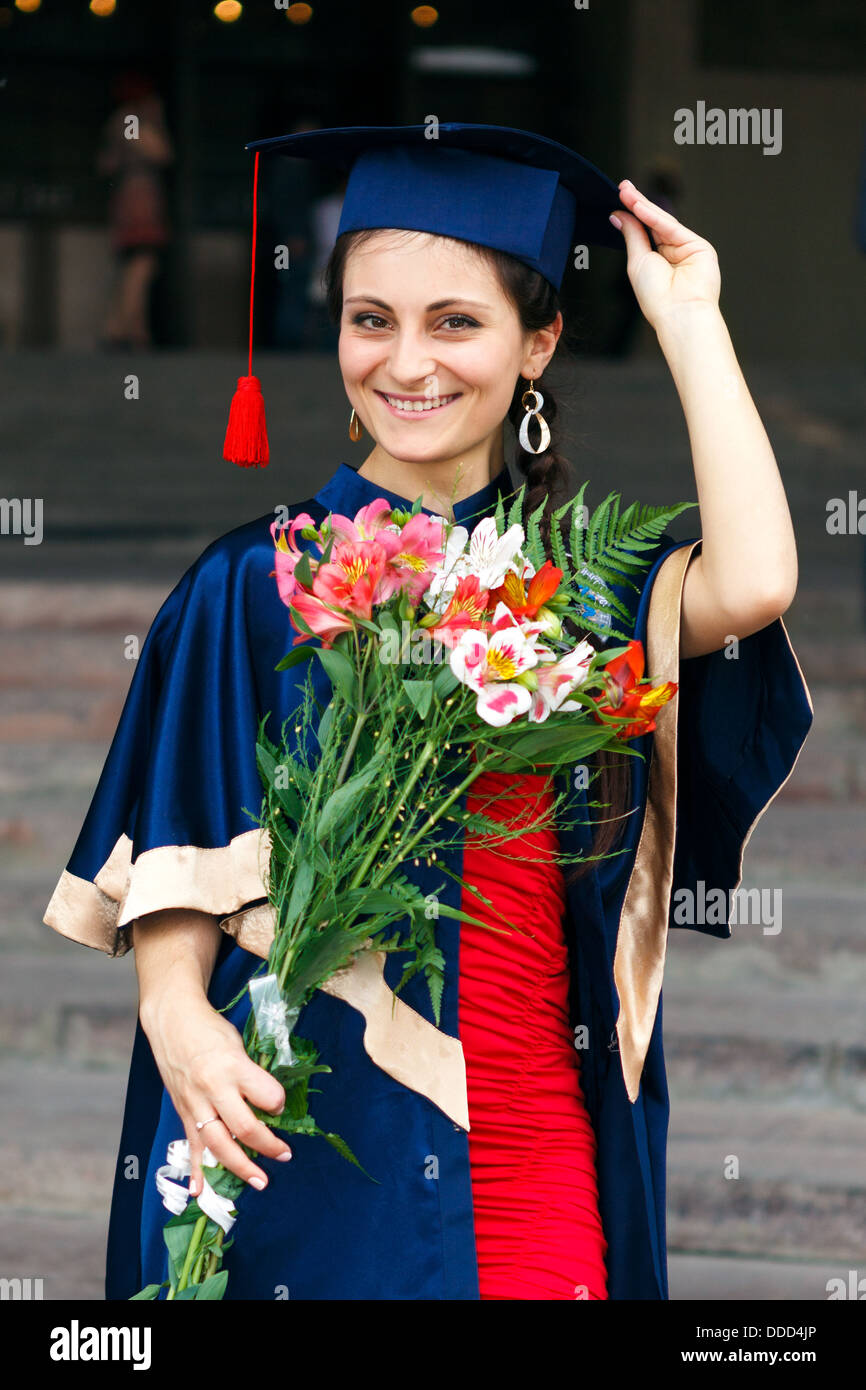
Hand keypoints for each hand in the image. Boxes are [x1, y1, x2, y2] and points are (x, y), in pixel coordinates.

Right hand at [141, 989, 291, 1197]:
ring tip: (259, 1181)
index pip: (267, 1095)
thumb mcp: (238, 1044)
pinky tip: (200, 1191)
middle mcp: (213, 1087)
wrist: (172, 1021)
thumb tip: (272, 1104)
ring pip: (218, 1144)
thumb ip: (253, 1074)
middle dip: (268, 1145)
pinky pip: (190, 1146)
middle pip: (244, 1127)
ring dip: (240, 1166)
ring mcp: (195, 1103)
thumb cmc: (210, 1030)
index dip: (280, 1104)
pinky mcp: (183, 1112)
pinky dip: (196, 1170)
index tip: (281, 1105)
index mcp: (233, 1065)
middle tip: (285, 1155)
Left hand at [611, 179, 720, 331]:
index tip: (619, 198)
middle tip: (622, 187)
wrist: (678, 314)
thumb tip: (619, 215)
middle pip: (654, 223)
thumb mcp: (637, 262)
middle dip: (637, 204)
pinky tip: (638, 207)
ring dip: (643, 206)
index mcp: (659, 261)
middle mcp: (674, 253)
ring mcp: (688, 249)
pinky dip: (654, 217)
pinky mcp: (699, 246)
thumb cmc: (657, 298)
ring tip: (626, 192)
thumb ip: (632, 235)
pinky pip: (671, 228)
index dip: (632, 215)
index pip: (645, 232)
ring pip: (662, 222)